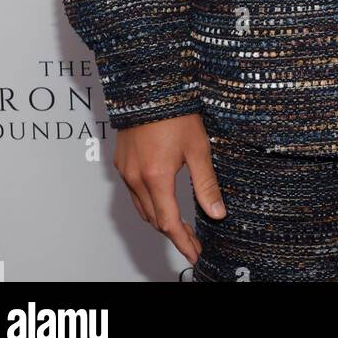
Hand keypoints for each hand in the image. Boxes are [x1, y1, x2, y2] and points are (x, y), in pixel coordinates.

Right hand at [113, 112, 225, 263]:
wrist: (150, 85)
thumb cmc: (176, 112)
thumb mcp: (198, 148)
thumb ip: (206, 183)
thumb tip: (217, 213)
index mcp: (156, 177)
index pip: (169, 223)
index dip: (183, 242)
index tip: (195, 253)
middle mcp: (136, 178)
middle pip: (154, 219)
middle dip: (174, 233)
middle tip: (193, 239)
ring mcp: (125, 170)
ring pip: (142, 208)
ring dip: (160, 218)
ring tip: (180, 223)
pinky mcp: (121, 162)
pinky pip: (133, 192)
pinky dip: (148, 201)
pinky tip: (161, 196)